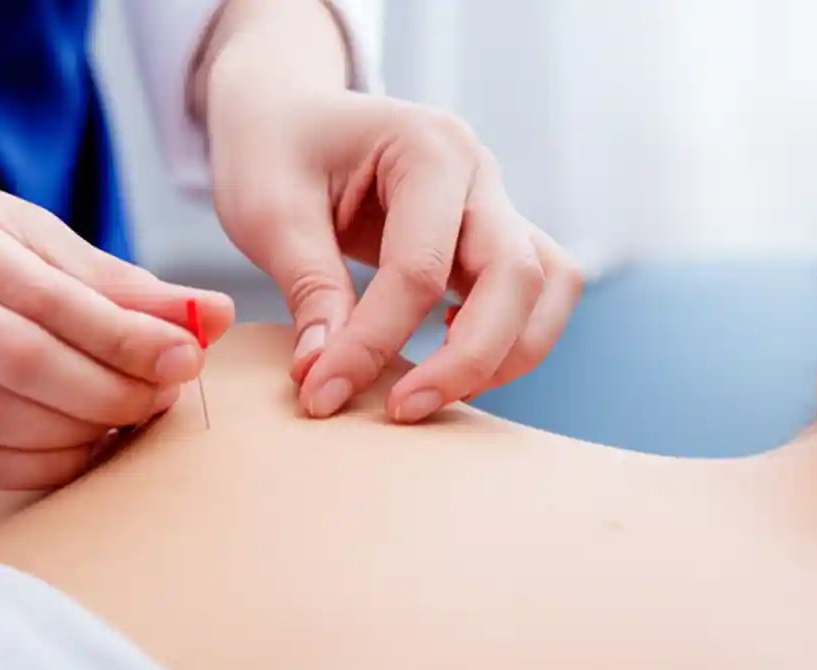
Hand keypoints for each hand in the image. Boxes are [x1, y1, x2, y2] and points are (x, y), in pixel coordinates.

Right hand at [0, 163, 233, 487]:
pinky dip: (34, 466)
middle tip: (163, 398)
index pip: (38, 291)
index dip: (121, 334)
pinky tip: (79, 451)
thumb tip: (211, 317)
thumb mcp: (16, 228)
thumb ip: (110, 277)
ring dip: (76, 431)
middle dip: (106, 389)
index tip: (188, 357)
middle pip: (12, 359)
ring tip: (126, 418)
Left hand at [207, 63, 581, 422]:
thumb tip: (326, 373)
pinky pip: (535, 289)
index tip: (322, 393)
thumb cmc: (273, 148)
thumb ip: (309, 289)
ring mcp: (493, 199)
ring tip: (435, 392)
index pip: (420, 267)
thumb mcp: (268, 211)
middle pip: (517, 276)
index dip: (375, 342)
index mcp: (427, 145)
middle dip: (467, 359)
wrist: (285, 112)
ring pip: (547, 286)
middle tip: (401, 411)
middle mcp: (478, 169)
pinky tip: (450, 357)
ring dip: (508, 352)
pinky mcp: (489, 232)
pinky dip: (511, 333)